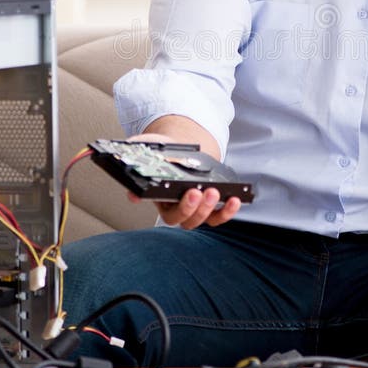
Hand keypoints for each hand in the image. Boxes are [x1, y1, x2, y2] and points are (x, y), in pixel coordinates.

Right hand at [124, 132, 240, 228]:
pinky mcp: (211, 205)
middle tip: (196, 192)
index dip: (170, 209)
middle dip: (191, 208)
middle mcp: (178, 210)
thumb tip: (132, 191)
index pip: (166, 214)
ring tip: (214, 193)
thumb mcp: (146, 150)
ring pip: (203, 220)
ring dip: (209, 209)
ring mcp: (196, 209)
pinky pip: (219, 215)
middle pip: (185, 220)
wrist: (177, 148)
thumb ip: (136, 162)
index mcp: (161, 201)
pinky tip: (235, 199)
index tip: (173, 198)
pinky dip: (227, 211)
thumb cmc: (160, 152)